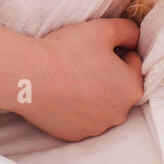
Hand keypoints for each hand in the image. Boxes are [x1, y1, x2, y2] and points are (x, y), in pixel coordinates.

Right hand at [16, 18, 143, 140]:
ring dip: (92, 92)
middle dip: (107, 73)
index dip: (115, 49)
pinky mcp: (74, 135)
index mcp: (132, 88)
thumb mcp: (103, 28)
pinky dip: (75, 107)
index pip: (132, 62)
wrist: (28, 75)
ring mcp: (96, 128)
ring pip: (100, 104)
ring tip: (70, 76)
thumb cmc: (67, 51)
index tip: (95, 47)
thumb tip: (134, 39)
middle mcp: (119, 114)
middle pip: (118, 86)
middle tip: (82, 60)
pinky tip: (62, 93)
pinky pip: (81, 118)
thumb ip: (129, 31)